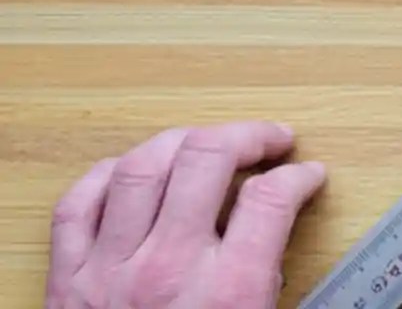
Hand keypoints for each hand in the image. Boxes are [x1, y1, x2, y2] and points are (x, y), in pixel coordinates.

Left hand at [46, 122, 325, 308]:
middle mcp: (168, 269)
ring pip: (142, 166)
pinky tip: (133, 170)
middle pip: (207, 158)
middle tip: (269, 141)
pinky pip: (77, 204)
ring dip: (182, 141)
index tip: (308, 175)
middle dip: (247, 136)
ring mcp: (110, 270)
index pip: (271, 198)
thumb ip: (273, 287)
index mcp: (227, 292)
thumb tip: (299, 248)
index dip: (299, 175)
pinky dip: (106, 175)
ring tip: (207, 143)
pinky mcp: (66, 281)